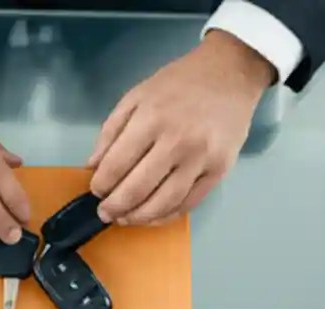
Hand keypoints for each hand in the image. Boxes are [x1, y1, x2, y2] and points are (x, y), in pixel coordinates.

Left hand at [87, 30, 272, 225]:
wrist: (230, 74)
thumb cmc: (179, 83)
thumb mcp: (137, 95)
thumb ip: (112, 130)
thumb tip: (94, 166)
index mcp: (151, 119)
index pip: (117, 165)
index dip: (101, 185)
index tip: (97, 191)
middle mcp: (177, 142)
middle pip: (138, 189)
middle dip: (115, 206)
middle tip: (106, 212)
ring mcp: (201, 159)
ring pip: (164, 203)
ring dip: (139, 217)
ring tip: (126, 218)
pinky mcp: (219, 171)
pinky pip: (189, 203)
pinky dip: (167, 215)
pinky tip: (153, 216)